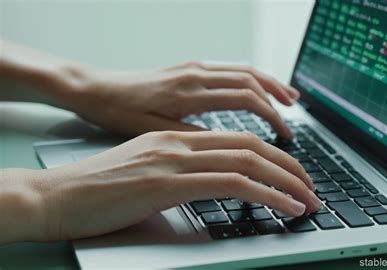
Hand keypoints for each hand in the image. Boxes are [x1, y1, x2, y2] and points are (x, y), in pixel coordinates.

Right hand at [26, 131, 318, 241]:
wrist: (58, 196)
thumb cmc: (100, 188)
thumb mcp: (148, 171)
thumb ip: (181, 170)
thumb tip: (213, 183)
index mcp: (177, 138)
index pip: (239, 141)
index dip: (273, 156)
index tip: (292, 174)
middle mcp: (179, 142)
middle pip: (251, 146)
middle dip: (289, 167)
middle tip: (311, 187)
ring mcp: (174, 160)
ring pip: (248, 161)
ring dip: (286, 180)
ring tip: (308, 199)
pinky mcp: (167, 183)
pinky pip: (230, 183)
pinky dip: (265, 193)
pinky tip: (284, 205)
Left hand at [66, 62, 299, 138]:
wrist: (94, 89)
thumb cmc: (118, 112)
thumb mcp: (155, 133)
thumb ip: (192, 137)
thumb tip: (224, 146)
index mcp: (189, 91)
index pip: (245, 99)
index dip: (270, 117)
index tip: (285, 136)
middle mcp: (195, 74)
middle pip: (251, 80)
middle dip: (278, 98)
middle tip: (295, 117)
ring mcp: (192, 67)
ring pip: (242, 70)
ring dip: (268, 83)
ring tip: (288, 98)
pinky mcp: (187, 68)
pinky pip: (228, 69)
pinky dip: (249, 79)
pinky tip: (256, 89)